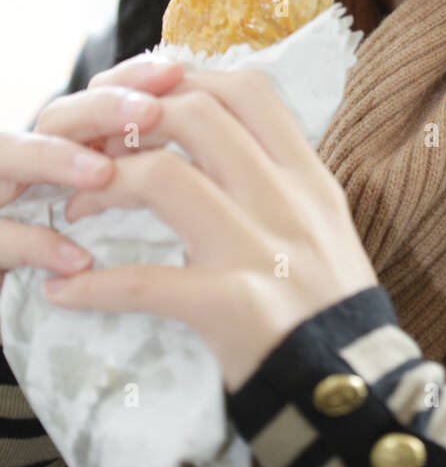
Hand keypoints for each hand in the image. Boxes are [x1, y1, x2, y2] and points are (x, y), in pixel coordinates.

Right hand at [0, 59, 183, 343]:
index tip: (177, 70)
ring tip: (105, 171)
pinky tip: (78, 259)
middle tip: (152, 109)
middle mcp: (22, 158)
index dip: (131, 77)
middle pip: (56, 115)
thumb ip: (134, 162)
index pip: (93, 91)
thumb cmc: (67, 246)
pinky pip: (0, 237)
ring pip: (11, 156)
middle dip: (103, 108)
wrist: (12, 300)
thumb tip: (206, 130)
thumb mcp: (101, 197)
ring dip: (59, 159)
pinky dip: (37, 245)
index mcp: (61, 142)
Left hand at [32, 56, 377, 391]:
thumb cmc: (330, 304)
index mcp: (308, 175)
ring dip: (105, 186)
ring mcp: (263, 250)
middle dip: (131, 121)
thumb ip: (276, 176)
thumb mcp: (320, 221)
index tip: (144, 103)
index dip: (185, 80)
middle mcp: (287, 199)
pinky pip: (148, 282)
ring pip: (165, 178)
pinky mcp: (234, 308)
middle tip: (97, 151)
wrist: (356, 386)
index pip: (247, 90)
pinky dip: (96, 285)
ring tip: (79, 209)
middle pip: (197, 115)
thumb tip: (211, 136)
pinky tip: (68, 291)